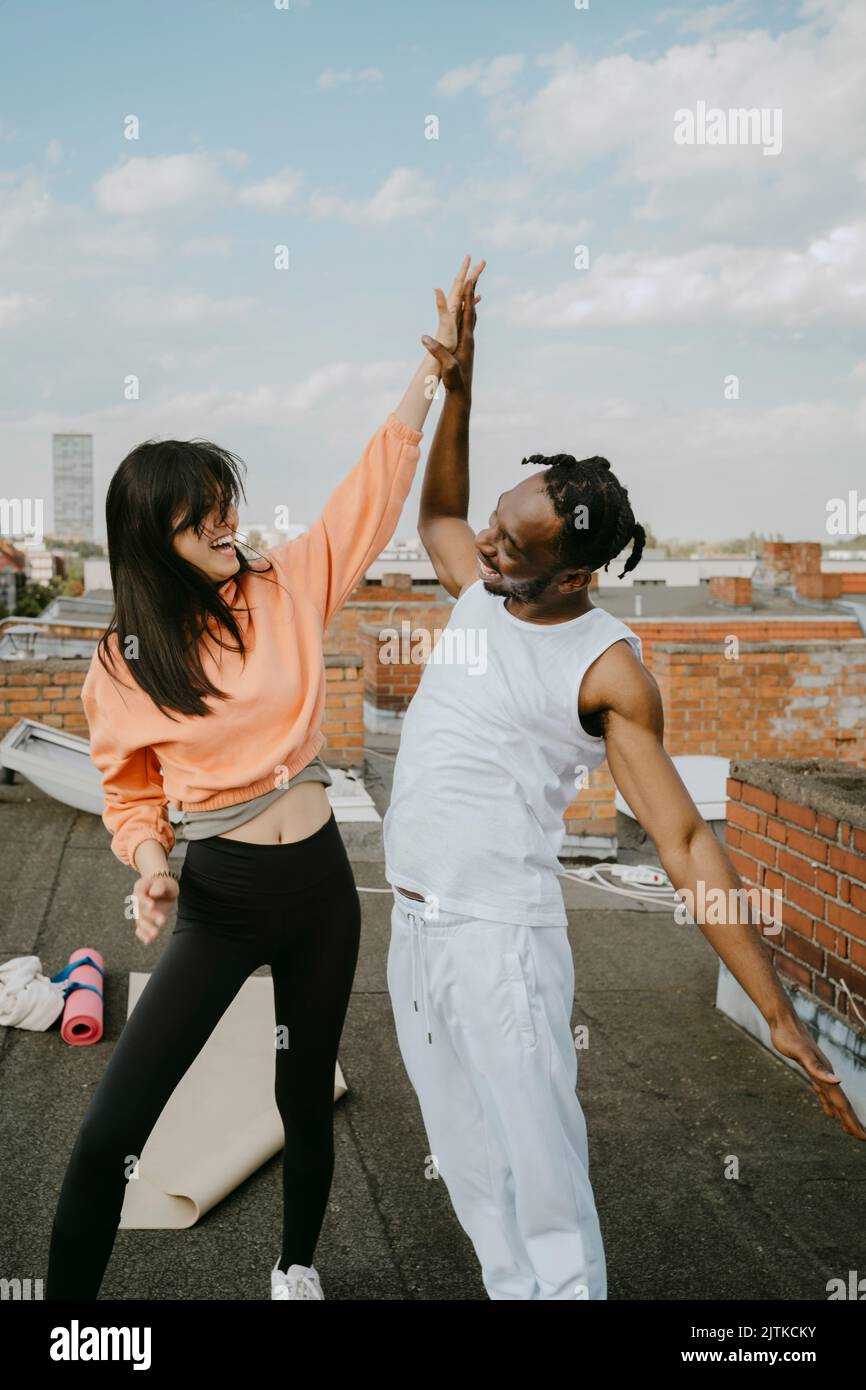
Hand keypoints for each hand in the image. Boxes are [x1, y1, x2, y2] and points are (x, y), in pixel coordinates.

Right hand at [132, 873, 178, 944]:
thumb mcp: (167, 882)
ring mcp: (139, 912)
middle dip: (151, 916)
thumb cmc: (165, 884)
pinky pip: (140, 929)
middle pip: (141, 910)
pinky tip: (148, 941)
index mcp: (140, 887)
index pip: (139, 895)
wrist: (163, 889)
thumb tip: (154, 893)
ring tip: (156, 935)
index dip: (144, 901)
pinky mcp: (143, 921)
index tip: (152, 906)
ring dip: (147, 929)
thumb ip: (160, 885)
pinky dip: (143, 935)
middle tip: (163, 921)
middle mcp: (137, 901)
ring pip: (140, 921)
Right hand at [422, 272, 480, 396]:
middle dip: (472, 294)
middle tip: (474, 276)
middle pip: (472, 311)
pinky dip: (466, 316)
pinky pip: (467, 327)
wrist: (462, 393)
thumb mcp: (446, 365)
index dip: (468, 297)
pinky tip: (465, 316)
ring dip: (470, 303)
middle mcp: (470, 339)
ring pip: (471, 318)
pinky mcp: (465, 349)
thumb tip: (425, 338)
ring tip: (471, 291)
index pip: (468, 313)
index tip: (469, 280)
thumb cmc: (455, 380)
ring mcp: (468, 344)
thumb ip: (437, 351)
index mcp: (466, 340)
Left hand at [431, 254, 484, 352]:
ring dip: (473, 283)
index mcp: (452, 305)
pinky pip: (468, 305)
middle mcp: (453, 306)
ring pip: (466, 293)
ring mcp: (456, 312)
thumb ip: (440, 304)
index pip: (459, 283)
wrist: (441, 355)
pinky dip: (473, 299)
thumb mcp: (444, 321)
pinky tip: (477, 298)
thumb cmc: (444, 341)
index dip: (465, 270)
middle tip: (482, 260)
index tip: (470, 257)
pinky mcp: (458, 320)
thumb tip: (435, 288)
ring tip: (479, 274)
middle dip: (473, 272)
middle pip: (463, 285)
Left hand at [769, 1011, 865, 1138]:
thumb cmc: (790, 1037)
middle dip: (851, 1122)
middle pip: (842, 1104)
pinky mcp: (809, 1069)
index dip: (852, 1121)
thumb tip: (838, 1081)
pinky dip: (826, 1103)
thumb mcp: (802, 1053)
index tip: (862, 1137)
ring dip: (842, 1115)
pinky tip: (828, 1112)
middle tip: (861, 1139)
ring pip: (834, 1099)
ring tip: (848, 1129)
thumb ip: (818, 1068)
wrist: (783, 1021)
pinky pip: (822, 1092)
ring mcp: (819, 1072)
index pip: (843, 1104)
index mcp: (826, 1075)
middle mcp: (826, 1075)